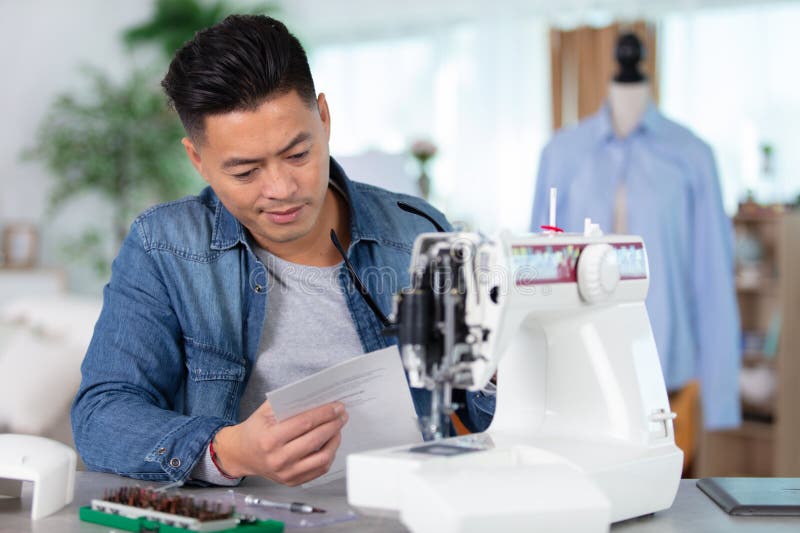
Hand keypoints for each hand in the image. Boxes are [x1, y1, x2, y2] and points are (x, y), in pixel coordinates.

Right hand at [212, 400, 347, 485]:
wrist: (241, 454)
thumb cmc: (255, 430)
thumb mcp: (264, 411)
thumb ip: (287, 403)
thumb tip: (317, 396)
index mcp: (270, 439)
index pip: (304, 423)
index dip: (324, 413)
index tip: (337, 406)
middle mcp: (278, 459)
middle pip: (315, 440)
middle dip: (333, 424)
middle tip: (342, 414)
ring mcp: (287, 473)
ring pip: (322, 457)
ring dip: (335, 440)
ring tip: (338, 428)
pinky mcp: (293, 482)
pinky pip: (320, 470)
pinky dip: (329, 454)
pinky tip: (330, 443)